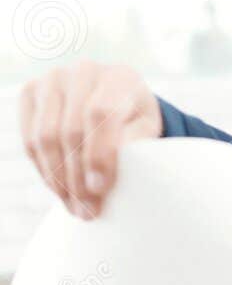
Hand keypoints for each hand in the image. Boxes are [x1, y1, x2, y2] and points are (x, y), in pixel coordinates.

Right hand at [18, 61, 160, 219]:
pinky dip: (44, 170)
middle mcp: (84, 72)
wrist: (117, 101)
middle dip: (78, 178)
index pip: (101, 115)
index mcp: (120, 78)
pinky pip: (30, 138)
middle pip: (70, 131)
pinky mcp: (31, 93)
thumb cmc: (137, 122)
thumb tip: (102, 176)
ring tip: (74, 209)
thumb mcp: (148, 133)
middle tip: (88, 212)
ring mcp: (53, 79)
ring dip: (58, 180)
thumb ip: (135, 147)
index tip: (101, 189)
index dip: (99, 154)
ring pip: (45, 137)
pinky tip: (60, 191)